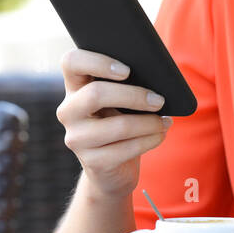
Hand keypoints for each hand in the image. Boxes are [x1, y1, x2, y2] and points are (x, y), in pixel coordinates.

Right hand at [57, 48, 173, 199]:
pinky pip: (126, 149)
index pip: (71, 62)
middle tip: (159, 100)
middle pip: (95, 93)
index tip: (127, 70)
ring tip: (164, 121)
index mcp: (74, 87)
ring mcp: (77, 138)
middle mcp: (68, 111)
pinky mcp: (92, 162)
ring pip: (117, 125)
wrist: (111, 170)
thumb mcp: (119, 102)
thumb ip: (127, 85)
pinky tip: (160, 134)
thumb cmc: (119, 123)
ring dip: (148, 123)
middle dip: (134, 96)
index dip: (97, 62)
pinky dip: (150, 140)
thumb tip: (157, 81)